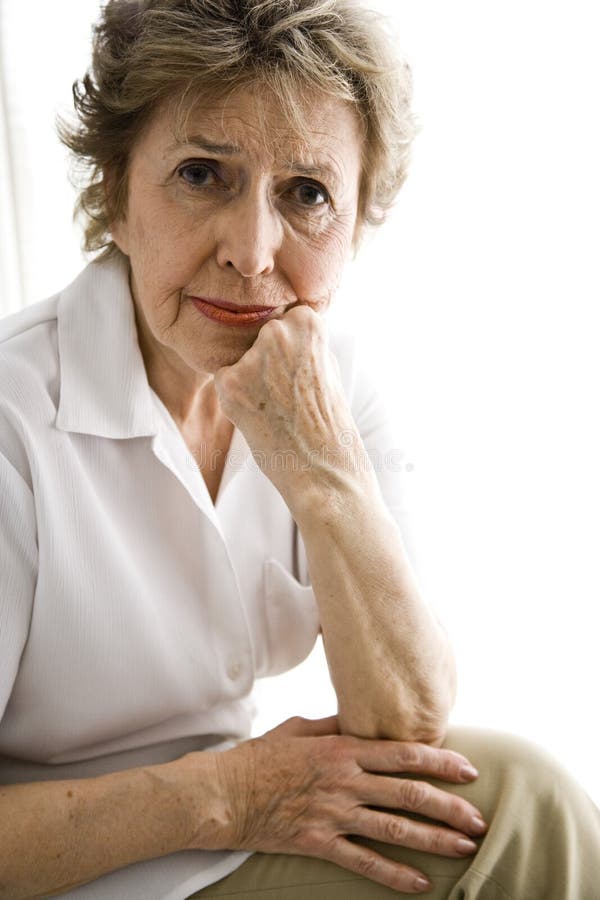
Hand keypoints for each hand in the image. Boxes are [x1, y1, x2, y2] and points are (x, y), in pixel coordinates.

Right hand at [201, 716, 487, 894]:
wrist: (223, 793)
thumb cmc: (260, 757)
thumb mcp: (299, 728)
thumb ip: (335, 726)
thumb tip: (364, 718)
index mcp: (342, 749)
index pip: (403, 754)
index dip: (441, 762)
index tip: (469, 770)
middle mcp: (344, 781)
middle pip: (408, 793)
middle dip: (449, 807)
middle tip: (479, 819)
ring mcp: (333, 814)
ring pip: (394, 829)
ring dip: (434, 840)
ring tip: (465, 849)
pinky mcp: (319, 843)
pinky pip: (363, 862)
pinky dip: (394, 875)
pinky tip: (421, 884)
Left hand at [213, 307, 373, 502]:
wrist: (324, 471)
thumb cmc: (329, 423)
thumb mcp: (327, 366)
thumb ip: (301, 341)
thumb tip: (278, 326)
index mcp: (307, 322)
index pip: (280, 318)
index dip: (286, 349)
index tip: (297, 374)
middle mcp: (278, 332)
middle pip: (255, 337)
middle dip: (264, 362)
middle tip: (285, 396)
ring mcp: (252, 357)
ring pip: (238, 359)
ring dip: (248, 380)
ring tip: (275, 409)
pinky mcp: (230, 383)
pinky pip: (224, 381)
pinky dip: (236, 400)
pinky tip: (260, 418)